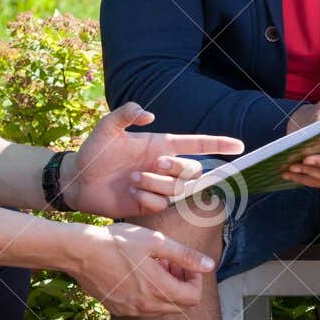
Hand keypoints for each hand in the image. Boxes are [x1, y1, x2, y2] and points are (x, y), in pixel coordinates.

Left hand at [63, 101, 243, 218]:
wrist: (79, 180)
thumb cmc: (94, 151)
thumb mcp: (107, 128)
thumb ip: (125, 114)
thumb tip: (149, 115)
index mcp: (161, 145)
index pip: (197, 145)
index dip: (219, 144)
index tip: (240, 146)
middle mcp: (164, 166)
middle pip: (194, 170)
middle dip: (179, 168)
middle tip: (156, 163)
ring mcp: (158, 186)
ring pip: (178, 189)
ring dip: (158, 183)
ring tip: (133, 180)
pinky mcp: (149, 204)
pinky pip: (162, 205)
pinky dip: (148, 198)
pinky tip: (131, 192)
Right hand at [68, 223, 214, 315]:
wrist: (80, 252)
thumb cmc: (117, 243)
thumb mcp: (156, 242)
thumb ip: (185, 255)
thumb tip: (210, 266)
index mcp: (159, 290)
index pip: (194, 297)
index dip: (195, 279)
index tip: (183, 262)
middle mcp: (146, 306)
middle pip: (180, 304)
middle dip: (181, 283)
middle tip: (169, 262)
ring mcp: (131, 310)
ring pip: (162, 307)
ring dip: (165, 288)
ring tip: (152, 265)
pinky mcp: (118, 309)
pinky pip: (143, 308)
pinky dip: (148, 293)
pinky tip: (137, 273)